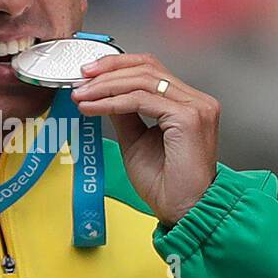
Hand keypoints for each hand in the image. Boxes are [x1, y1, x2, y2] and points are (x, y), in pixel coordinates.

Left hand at [70, 52, 219, 228]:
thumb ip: (123, 113)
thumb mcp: (135, 140)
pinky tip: (93, 107)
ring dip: (106, 86)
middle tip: (80, 80)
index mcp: (188, 103)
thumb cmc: (166, 185)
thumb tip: (103, 91)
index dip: (118, 65)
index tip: (89, 73)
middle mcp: (197, 101)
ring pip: (143, 81)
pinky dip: (113, 102)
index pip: (152, 69)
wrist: (183, 212)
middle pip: (147, 67)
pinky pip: (141, 100)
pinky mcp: (188, 118)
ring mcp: (196, 107)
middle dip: (108, 70)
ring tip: (81, 96)